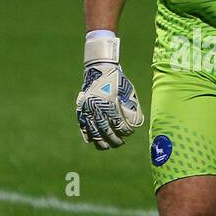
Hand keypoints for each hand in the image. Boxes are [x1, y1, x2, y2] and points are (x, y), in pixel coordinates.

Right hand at [76, 34, 143, 148]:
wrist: (99, 69)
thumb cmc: (117, 81)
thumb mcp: (128, 92)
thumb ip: (132, 108)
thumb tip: (135, 125)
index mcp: (110, 103)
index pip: (118, 124)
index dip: (125, 131)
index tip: (129, 133)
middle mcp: (96, 108)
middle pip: (106, 131)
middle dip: (114, 140)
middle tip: (120, 143)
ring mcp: (87, 109)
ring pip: (93, 132)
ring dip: (101, 141)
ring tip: (108, 146)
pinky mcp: (81, 110)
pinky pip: (84, 127)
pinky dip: (89, 135)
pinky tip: (95, 140)